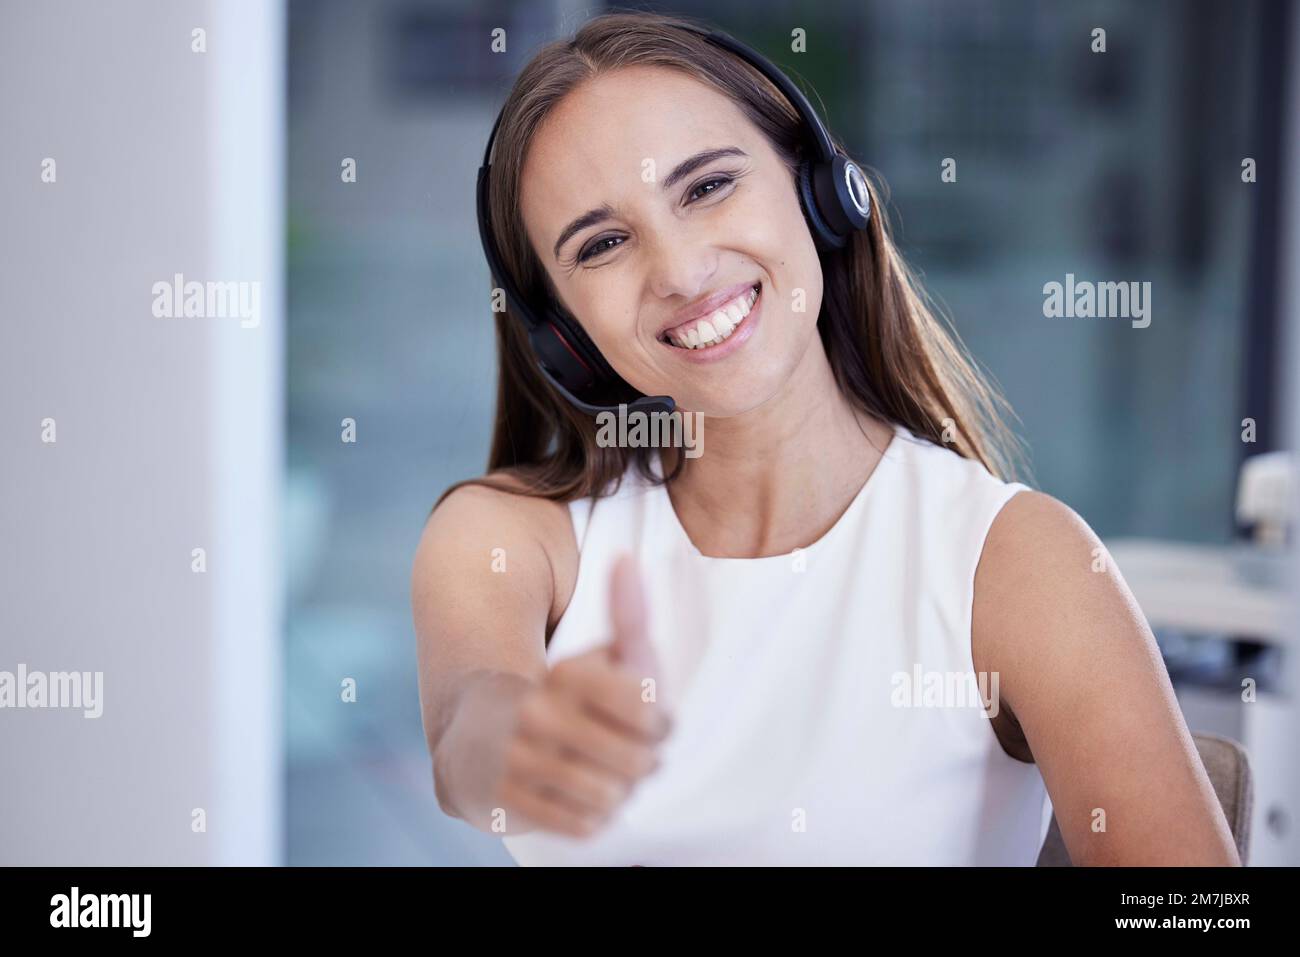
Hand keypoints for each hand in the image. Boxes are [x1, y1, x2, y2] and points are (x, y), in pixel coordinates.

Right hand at [496, 554, 673, 837]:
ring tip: (608, 776)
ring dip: (619, 792)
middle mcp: (534, 715)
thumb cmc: (563, 696)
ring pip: (610, 797)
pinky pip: (583, 826)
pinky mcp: (505, 805)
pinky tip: (582, 797)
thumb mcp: (599, 653)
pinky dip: (593, 817)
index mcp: (563, 675)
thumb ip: (626, 614)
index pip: (643, 707)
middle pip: (635, 760)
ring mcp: (517, 762)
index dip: (658, 721)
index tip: (651, 720)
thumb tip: (627, 560)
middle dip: (644, 762)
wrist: (479, 740)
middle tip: (634, 755)